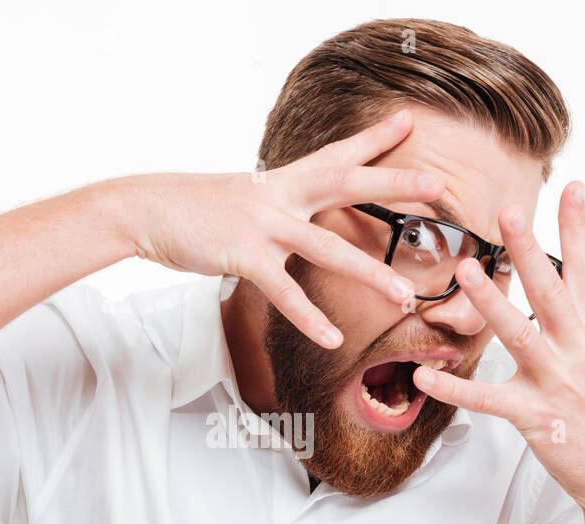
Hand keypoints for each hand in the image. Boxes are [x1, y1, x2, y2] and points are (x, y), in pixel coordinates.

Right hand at [115, 109, 442, 347]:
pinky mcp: (243, 254)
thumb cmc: (195, 208)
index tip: (409, 124)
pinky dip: (310, 317)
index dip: (373, 139)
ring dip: (369, 272)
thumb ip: (277, 203)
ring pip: (327, 248)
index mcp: (282, 180)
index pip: (336, 154)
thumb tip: (298, 215)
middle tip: (439, 185)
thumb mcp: (244, 197)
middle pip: (347, 183)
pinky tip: (333, 338)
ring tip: (405, 295)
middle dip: (394, 185)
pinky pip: (284, 291)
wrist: (146, 209)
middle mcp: (280, 195)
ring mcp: (263, 224)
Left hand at [411, 182, 584, 519]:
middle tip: (507, 211)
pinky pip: (489, 399)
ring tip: (465, 272)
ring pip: (520, 335)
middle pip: (551, 290)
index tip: (572, 187)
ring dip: (491, 303)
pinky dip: (455, 388)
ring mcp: (557, 383)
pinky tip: (424, 375)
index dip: (578, 228)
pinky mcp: (535, 417)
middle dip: (529, 250)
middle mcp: (579, 351)